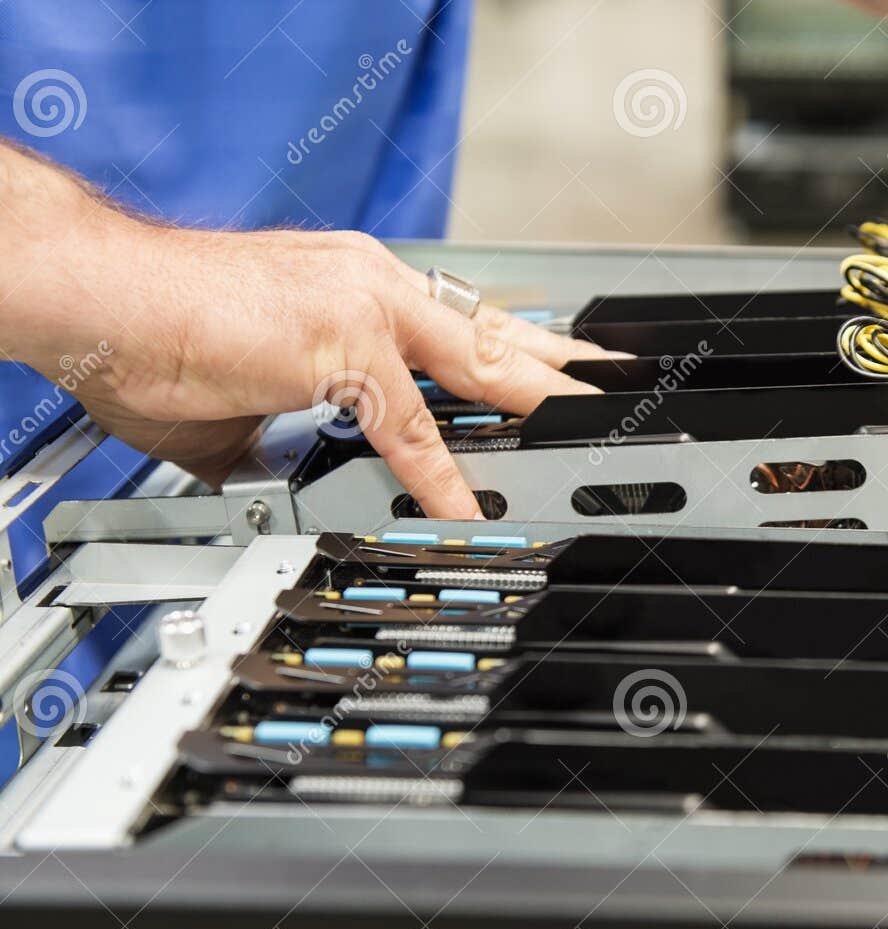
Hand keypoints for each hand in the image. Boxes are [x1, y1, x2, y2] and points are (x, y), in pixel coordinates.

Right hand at [7, 156, 604, 518]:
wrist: (94, 296)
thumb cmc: (156, 331)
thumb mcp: (253, 389)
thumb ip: (298, 429)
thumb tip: (296, 476)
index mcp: (361, 283)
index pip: (463, 321)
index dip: (522, 349)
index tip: (560, 371)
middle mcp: (374, 283)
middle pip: (496, 333)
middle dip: (563, 368)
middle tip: (617, 388)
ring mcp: (361, 311)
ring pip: (477, 368)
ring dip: (539, 408)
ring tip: (592, 439)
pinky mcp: (336, 350)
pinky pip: (408, 430)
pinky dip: (442, 478)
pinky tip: (470, 510)